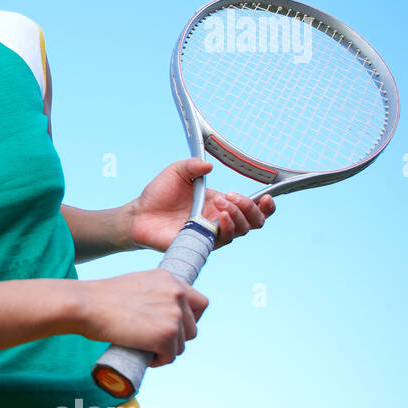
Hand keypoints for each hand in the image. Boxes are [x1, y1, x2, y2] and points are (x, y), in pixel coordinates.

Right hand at [78, 271, 208, 367]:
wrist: (86, 305)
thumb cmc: (101, 297)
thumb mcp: (136, 284)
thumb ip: (154, 294)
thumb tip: (159, 314)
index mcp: (170, 279)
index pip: (200, 303)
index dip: (190, 319)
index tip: (174, 327)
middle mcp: (177, 294)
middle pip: (193, 328)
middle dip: (177, 338)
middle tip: (155, 342)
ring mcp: (174, 315)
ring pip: (182, 345)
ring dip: (166, 350)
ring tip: (146, 349)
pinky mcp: (165, 335)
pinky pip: (170, 356)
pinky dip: (159, 361)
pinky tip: (146, 357)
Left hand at [127, 158, 275, 251]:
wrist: (139, 214)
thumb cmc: (158, 194)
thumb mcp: (176, 172)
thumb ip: (192, 166)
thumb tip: (208, 165)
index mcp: (219, 203)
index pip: (252, 208)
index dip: (266, 205)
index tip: (268, 196)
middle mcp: (219, 220)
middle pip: (254, 222)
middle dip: (251, 208)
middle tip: (232, 196)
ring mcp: (212, 233)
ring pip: (242, 231)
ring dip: (238, 214)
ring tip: (221, 202)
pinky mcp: (202, 243)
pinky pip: (223, 239)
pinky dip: (226, 227)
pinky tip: (219, 216)